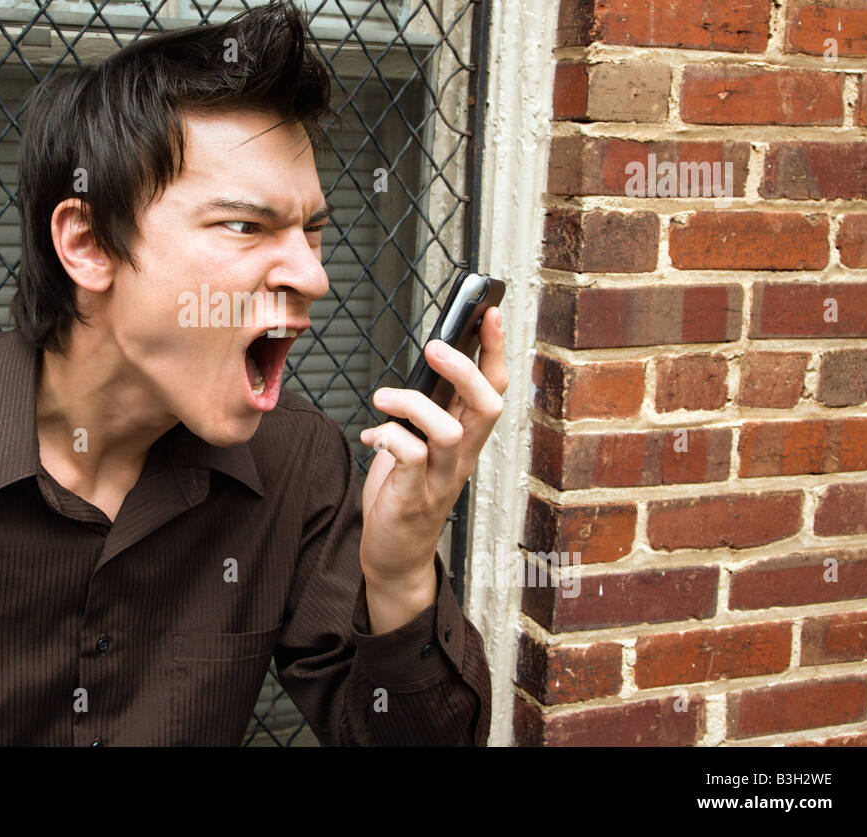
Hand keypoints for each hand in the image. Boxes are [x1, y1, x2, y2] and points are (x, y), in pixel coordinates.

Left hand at [357, 306, 507, 631]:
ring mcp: (441, 479)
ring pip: (449, 430)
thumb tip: (423, 364)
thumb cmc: (405, 491)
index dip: (494, 349)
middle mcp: (463, 457)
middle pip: (487, 404)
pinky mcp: (414, 498)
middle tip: (433, 346)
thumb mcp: (420, 441)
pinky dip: (389, 437)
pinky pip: (411, 458)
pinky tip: (371, 437)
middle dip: (464, 369)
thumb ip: (426, 409)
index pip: (494, 388)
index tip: (487, 312)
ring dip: (413, 404)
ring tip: (382, 398)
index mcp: (467, 438)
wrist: (394, 555)